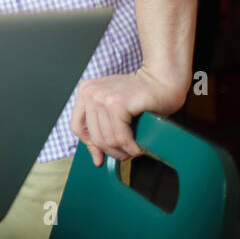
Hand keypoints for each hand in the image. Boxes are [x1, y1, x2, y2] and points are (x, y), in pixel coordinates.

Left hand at [69, 67, 188, 165]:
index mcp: (85, 91)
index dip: (90, 145)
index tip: (100, 157)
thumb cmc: (141, 95)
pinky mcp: (116, 103)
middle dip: (112, 151)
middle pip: (94, 136)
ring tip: (134, 151)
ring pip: (108, 139)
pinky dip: (131, 147)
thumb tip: (96, 158)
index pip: (77, 126)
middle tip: (126, 155)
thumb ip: (102, 127)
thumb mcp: (114, 108)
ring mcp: (101, 97)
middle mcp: (90, 92)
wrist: (162, 80)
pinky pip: (120, 136)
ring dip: (123, 151)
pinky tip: (138, 148)